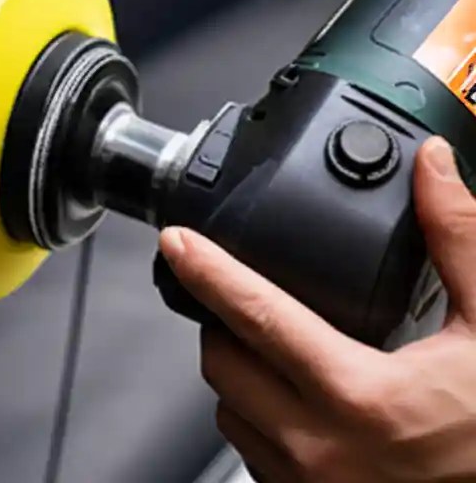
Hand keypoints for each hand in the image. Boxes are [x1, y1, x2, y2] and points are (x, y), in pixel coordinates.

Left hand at [160, 137, 475, 481]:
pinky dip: (260, 421)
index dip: (208, 271)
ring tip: (282, 354)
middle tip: (252, 300)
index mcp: (360, 396)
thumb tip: (433, 170)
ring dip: (241, 376)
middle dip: (225, 322)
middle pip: (222, 363)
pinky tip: (299, 406)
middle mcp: (319, 446)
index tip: (177, 242)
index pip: (257, 316)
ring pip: (228, 411)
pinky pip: (249, 454)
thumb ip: (458, 244)